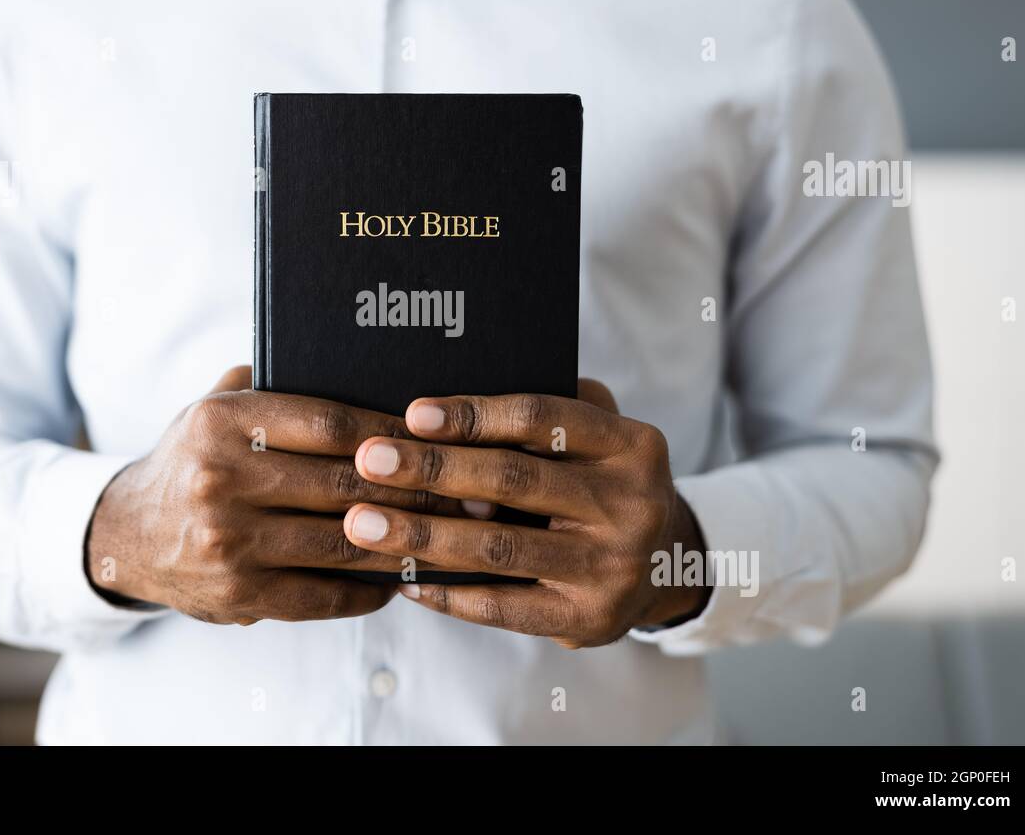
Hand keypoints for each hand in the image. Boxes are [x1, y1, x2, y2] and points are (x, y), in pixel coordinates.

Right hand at [86, 366, 487, 623]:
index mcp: (222, 423)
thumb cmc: (193, 459)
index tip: (437, 437)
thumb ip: (275, 384)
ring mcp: (230, 544)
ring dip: (406, 540)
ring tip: (449, 532)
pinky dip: (370, 589)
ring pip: (346, 542)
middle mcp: (220, 480)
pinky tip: (400, 577)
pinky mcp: (239, 596)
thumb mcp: (215, 405)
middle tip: (469, 489)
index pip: (330, 422)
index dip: (393, 432)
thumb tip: (364, 367)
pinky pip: (326, 595)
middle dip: (417, 488)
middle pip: (347, 484)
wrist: (127, 535)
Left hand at [340, 381, 710, 647]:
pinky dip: (447, 593)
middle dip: (432, 469)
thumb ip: (544, 416)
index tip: (411, 413)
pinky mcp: (589, 619)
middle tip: (369, 461)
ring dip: (422, 535)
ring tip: (362, 524)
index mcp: (633, 445)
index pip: (542, 419)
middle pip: (513, 480)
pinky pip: (503, 607)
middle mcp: (631, 504)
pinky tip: (402, 579)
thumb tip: (443, 406)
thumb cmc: (601, 484)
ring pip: (499, 546)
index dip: (473, 416)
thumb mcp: (597, 436)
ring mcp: (612, 567)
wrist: (662, 566)